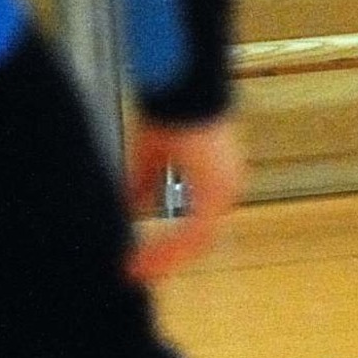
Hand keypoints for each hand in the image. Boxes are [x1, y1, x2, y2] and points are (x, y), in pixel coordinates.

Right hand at [125, 114, 243, 281]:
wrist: (185, 86)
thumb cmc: (174, 109)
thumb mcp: (152, 153)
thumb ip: (143, 182)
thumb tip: (130, 206)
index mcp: (215, 178)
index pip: (196, 224)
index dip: (169, 246)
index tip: (141, 260)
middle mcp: (227, 186)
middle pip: (199, 238)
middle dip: (167, 256)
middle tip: (139, 271)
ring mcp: (226, 188)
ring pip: (199, 240)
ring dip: (168, 254)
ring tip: (141, 268)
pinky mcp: (219, 189)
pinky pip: (196, 232)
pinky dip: (171, 246)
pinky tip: (150, 255)